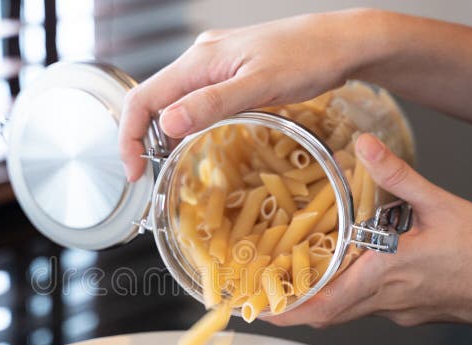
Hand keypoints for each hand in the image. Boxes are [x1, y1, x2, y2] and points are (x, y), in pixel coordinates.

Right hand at [118, 9, 384, 180]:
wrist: (342, 41)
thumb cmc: (309, 59)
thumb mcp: (260, 85)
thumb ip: (213, 104)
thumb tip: (167, 124)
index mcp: (200, 61)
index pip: (143, 98)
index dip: (129, 137)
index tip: (134, 173)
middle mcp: (200, 60)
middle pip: (152, 99)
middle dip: (141, 138)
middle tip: (147, 176)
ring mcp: (215, 64)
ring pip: (172, 101)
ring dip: (162, 133)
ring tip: (165, 166)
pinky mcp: (230, 72)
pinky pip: (195, 99)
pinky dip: (185, 124)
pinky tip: (194, 142)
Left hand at [270, 133, 471, 344]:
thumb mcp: (442, 205)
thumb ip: (398, 177)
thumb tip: (366, 147)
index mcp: (385, 275)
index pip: (324, 305)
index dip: (289, 312)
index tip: (262, 312)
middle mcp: (386, 300)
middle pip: (330, 315)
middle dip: (298, 309)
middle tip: (271, 296)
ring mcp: (400, 311)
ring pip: (350, 311)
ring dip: (325, 300)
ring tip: (303, 279)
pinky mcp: (414, 312)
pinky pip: (372, 307)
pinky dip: (353, 295)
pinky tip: (356, 271)